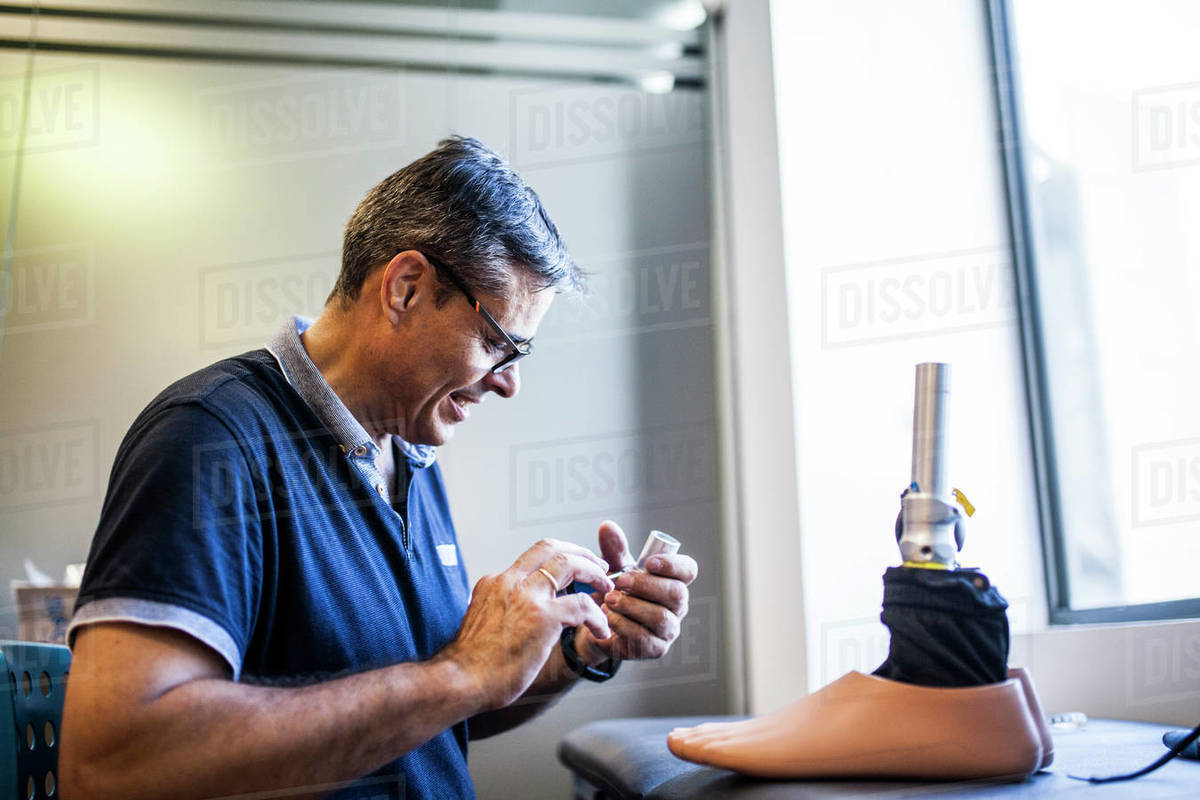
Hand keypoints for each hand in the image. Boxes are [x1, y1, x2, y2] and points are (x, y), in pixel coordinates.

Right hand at [439, 539, 612, 710]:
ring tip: (607, 588)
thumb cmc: (469, 664)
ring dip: (594, 573)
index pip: (532, 556)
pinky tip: (601, 629)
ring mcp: (526, 596)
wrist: (458, 680)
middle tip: (599, 566)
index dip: (559, 556)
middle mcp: (509, 581)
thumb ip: (500, 610)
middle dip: (580, 553)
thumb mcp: (481, 622)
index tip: (573, 566)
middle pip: (551, 548)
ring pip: (569, 564)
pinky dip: (597, 616)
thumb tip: (514, 618)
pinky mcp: (542, 617)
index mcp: (495, 582)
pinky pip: (582, 606)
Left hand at [579, 521, 698, 662]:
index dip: (672, 565)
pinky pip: (644, 638)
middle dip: (646, 585)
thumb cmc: (616, 591)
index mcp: (673, 580)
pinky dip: (623, 625)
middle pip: (676, 593)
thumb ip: (613, 549)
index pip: (688, 570)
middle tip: (620, 581)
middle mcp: (677, 605)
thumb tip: (607, 526)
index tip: (648, 563)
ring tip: (609, 599)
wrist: (598, 624)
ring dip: (632, 606)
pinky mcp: (656, 648)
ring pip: (661, 617)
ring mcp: (669, 628)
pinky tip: (608, 617)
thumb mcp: (614, 567)